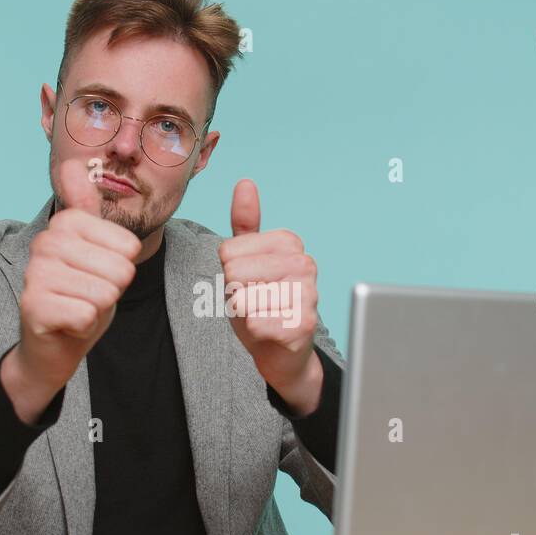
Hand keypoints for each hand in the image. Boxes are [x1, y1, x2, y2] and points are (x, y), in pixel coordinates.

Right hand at [0, 159, 141, 422]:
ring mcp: (35, 274)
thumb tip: (73, 165)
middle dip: (112, 291)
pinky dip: (84, 327)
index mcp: (66, 224)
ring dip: (97, 309)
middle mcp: (46, 242)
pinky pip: (87, 315)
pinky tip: (68, 324)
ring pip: (104, 293)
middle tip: (88, 295)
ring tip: (77, 307)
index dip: (123, 268)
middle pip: (120, 270)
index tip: (98, 274)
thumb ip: (86, 207)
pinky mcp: (33, 306)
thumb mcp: (94, 248)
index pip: (128, 247)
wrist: (53, 344)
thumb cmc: (80, 294)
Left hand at [218, 179, 323, 416]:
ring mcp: (308, 294)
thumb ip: (246, 223)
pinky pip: (255, 323)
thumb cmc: (263, 302)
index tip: (249, 282)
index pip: (228, 251)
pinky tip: (269, 331)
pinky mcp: (303, 324)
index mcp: (289, 242)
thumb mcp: (249, 260)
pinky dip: (254, 332)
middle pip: (234, 273)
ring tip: (262, 315)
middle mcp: (304, 263)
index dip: (229, 272)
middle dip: (235, 293)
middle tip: (254, 302)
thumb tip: (245, 183)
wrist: (283, 351)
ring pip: (243, 299)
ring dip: (244, 314)